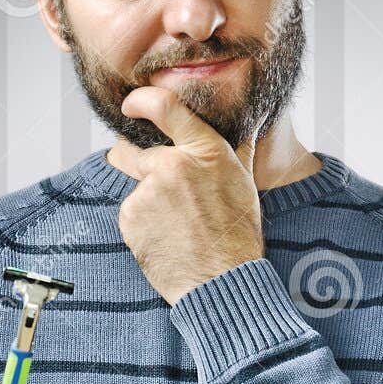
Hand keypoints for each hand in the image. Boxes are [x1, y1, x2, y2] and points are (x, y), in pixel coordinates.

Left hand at [116, 86, 264, 304]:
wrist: (221, 282)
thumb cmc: (238, 234)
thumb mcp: (244, 182)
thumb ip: (240, 146)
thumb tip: (253, 118)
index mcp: (205, 151)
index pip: (164, 106)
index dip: (140, 101)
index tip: (130, 105)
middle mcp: (172, 165)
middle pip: (129, 150)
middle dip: (132, 161)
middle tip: (154, 187)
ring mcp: (148, 192)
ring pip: (133, 188)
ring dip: (145, 201)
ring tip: (173, 226)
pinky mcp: (131, 218)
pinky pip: (130, 214)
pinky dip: (141, 224)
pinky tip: (164, 238)